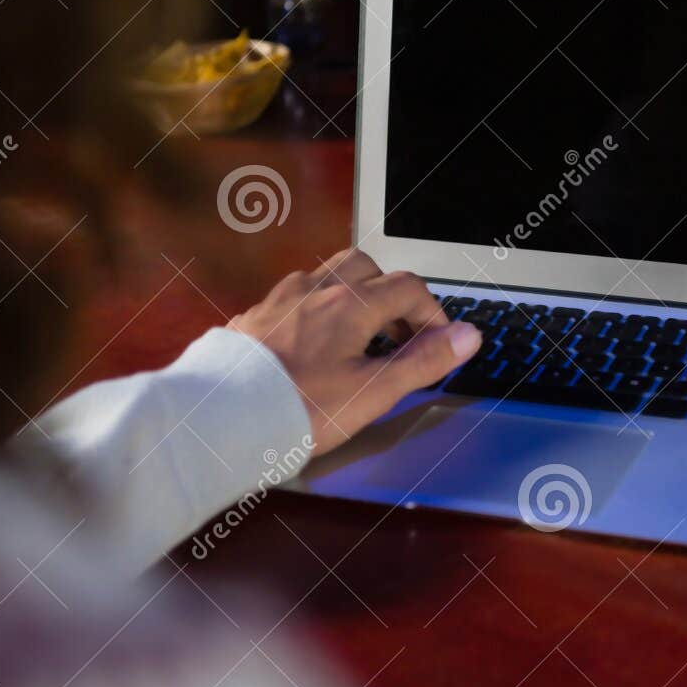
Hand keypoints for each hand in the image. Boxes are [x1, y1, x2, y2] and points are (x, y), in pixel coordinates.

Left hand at [227, 248, 481, 454]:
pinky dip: (316, 311)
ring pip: (326, 276)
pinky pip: (293, 298)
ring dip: (352, 296)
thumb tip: (467, 336)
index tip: (438, 342)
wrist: (219, 420)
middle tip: (399, 333)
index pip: (407, 287)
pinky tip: (313, 346)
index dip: (432, 313)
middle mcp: (313, 292)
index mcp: (349, 305)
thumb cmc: (296, 409)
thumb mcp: (372, 392)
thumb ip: (422, 362)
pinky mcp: (252, 319)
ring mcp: (279, 301)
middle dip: (391, 293)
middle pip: (366, 266)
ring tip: (358, 337)